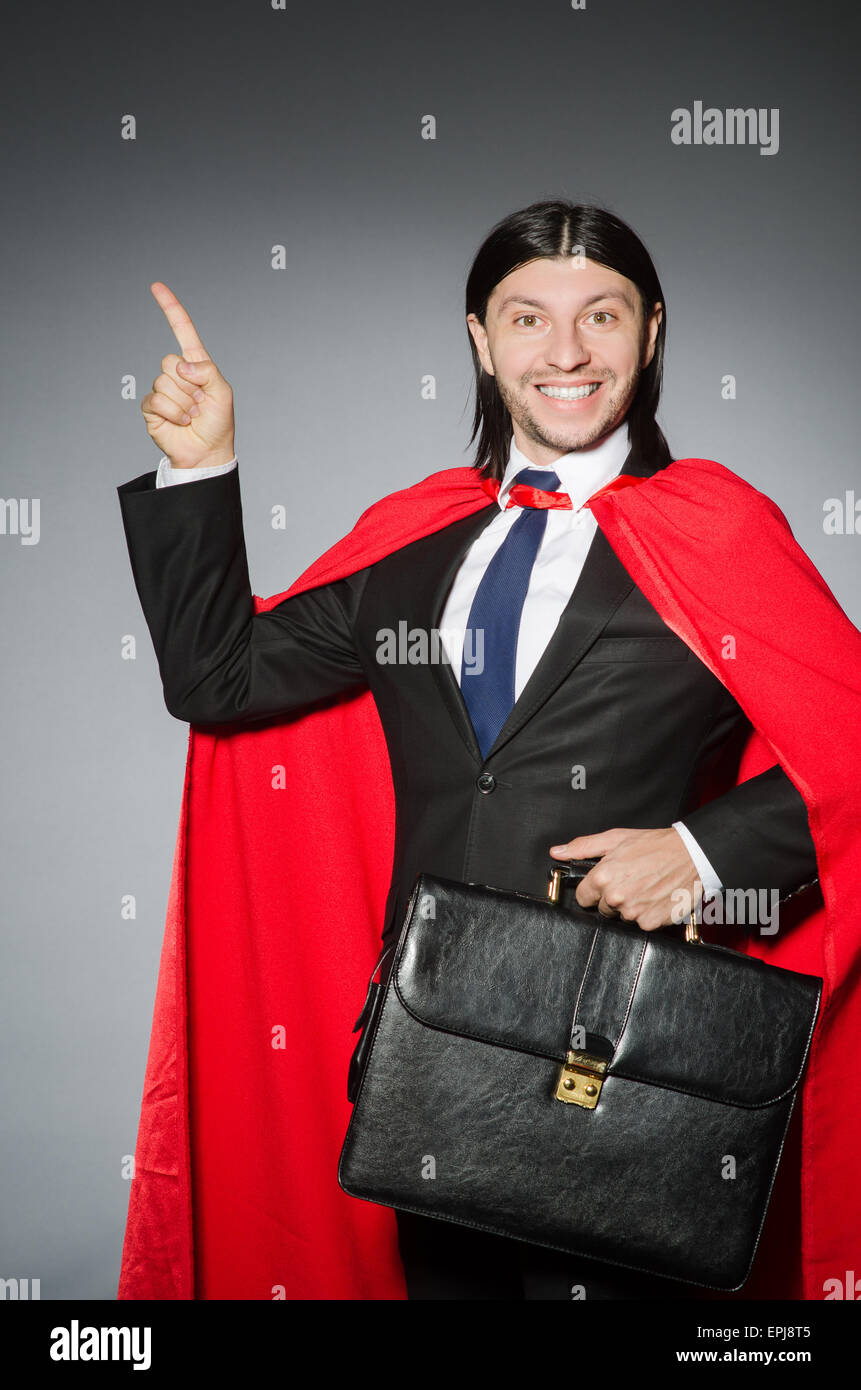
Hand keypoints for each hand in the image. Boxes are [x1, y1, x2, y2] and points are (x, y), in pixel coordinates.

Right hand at [141, 282, 234, 468]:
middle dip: (189, 385)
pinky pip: (157, 400)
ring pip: (165, 382)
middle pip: (170, 361)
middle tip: (199, 404)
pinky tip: (181, 422)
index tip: (156, 286)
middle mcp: (177, 374)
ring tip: (192, 416)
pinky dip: (173, 413)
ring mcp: (162, 390)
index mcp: (196, 365)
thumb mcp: (223, 392)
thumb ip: (207, 371)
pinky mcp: (151, 407)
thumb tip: (181, 366)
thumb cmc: (218, 423)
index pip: (182, 330)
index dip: (170, 308)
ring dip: (183, 403)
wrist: (206, 452)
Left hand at [549, 827, 700, 931]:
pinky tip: (655, 897)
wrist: (691, 855)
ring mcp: (634, 912)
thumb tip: (557, 852)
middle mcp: (616, 897)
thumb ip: (583, 847)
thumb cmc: (655, 845)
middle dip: (613, 897)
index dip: (593, 890)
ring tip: (645, 886)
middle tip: (631, 880)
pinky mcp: (651, 923)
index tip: (605, 883)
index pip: (583, 897)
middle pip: (603, 908)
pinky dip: (647, 913)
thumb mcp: (615, 839)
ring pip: (622, 916)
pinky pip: (641, 924)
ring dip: (631, 906)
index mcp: (604, 877)